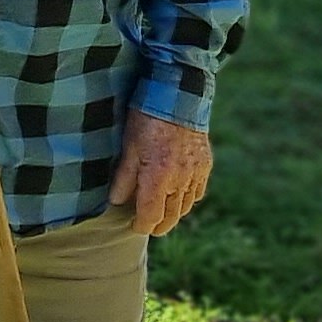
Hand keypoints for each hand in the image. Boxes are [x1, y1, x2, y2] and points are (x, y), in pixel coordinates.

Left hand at [108, 112, 212, 238]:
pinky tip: (178, 195)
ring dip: (173, 213)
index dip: (141, 225)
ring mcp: (195, 173)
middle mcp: (180, 180)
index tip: (134, 226)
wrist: (178, 95)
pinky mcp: (205, 164)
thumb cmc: (147, 119)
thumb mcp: (129, 146)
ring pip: (186, 207)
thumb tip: (117, 201)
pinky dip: (187, 198)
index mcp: (158, 178)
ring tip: (160, 212)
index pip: (151, 216)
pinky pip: (197, 192)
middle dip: (158, 226)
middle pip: (170, 217)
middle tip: (147, 225)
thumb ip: (124, 177)